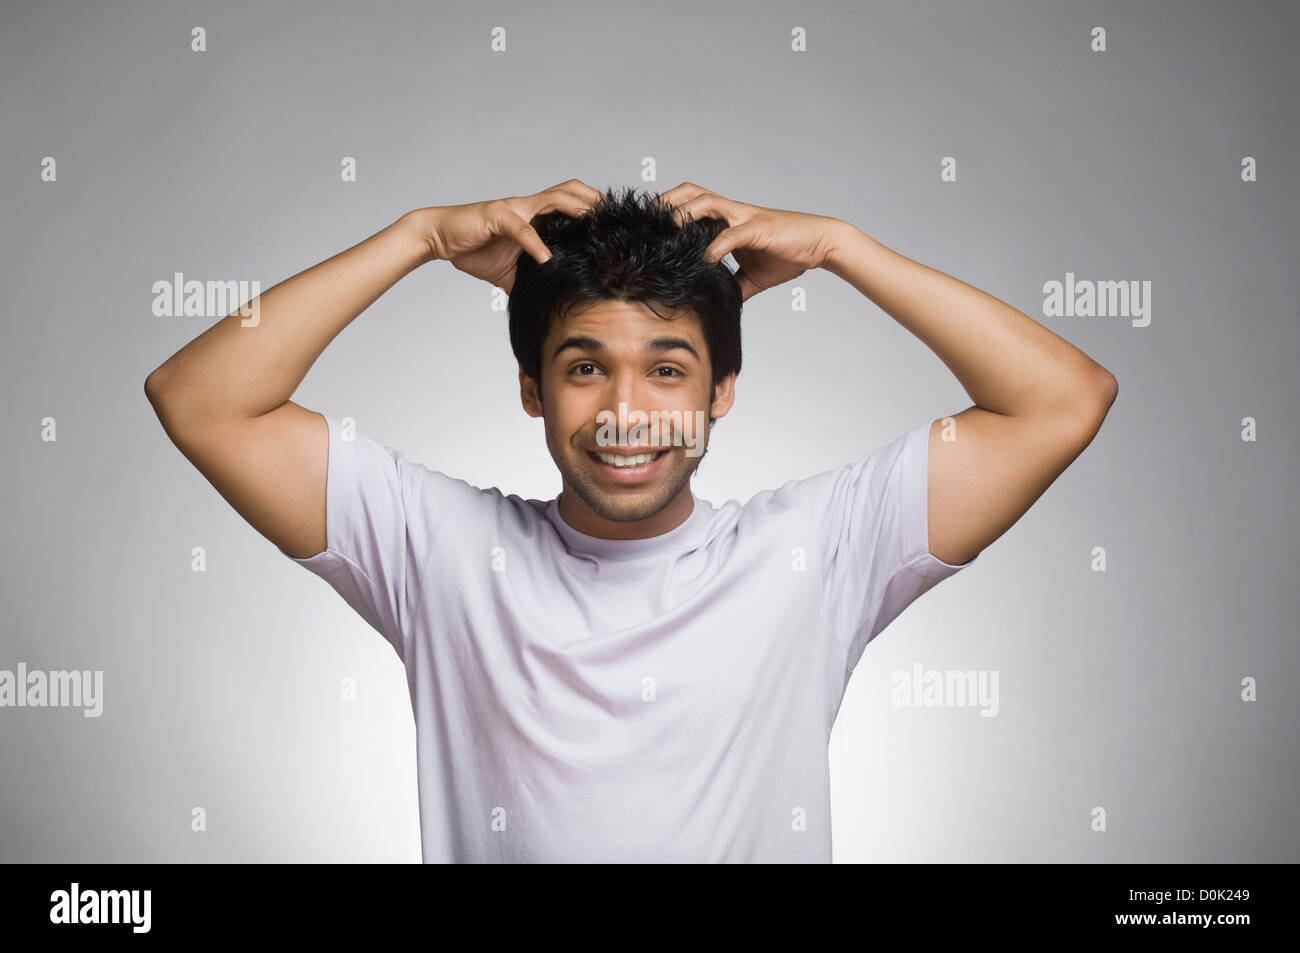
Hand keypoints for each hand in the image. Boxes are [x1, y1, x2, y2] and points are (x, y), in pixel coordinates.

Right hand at [423, 179, 603, 292]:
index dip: (593, 210)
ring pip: (553, 198)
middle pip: (570, 191)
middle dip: (594, 200)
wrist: (440, 238)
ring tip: (593, 226)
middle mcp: (528, 207)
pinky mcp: (497, 216)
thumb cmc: (474, 249)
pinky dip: (536, 243)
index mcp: (534, 216)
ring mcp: (514, 209)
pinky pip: (521, 228)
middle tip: (613, 219)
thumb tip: (548, 301)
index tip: (615, 225)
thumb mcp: (510, 272)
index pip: (571, 204)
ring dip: (576, 210)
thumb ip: (531, 279)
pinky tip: (547, 258)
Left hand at [659, 182, 850, 301]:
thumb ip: (733, 286)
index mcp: (727, 221)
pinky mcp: (758, 228)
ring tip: (667, 232)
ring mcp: (744, 217)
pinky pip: (730, 234)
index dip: (668, 215)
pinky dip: (714, 247)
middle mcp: (732, 213)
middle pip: (691, 193)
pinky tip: (703, 261)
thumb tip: (717, 305)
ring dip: (684, 214)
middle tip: (648, 223)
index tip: (647, 231)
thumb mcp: (754, 277)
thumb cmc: (788, 254)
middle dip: (667, 203)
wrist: (820, 245)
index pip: (691, 208)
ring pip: (705, 202)